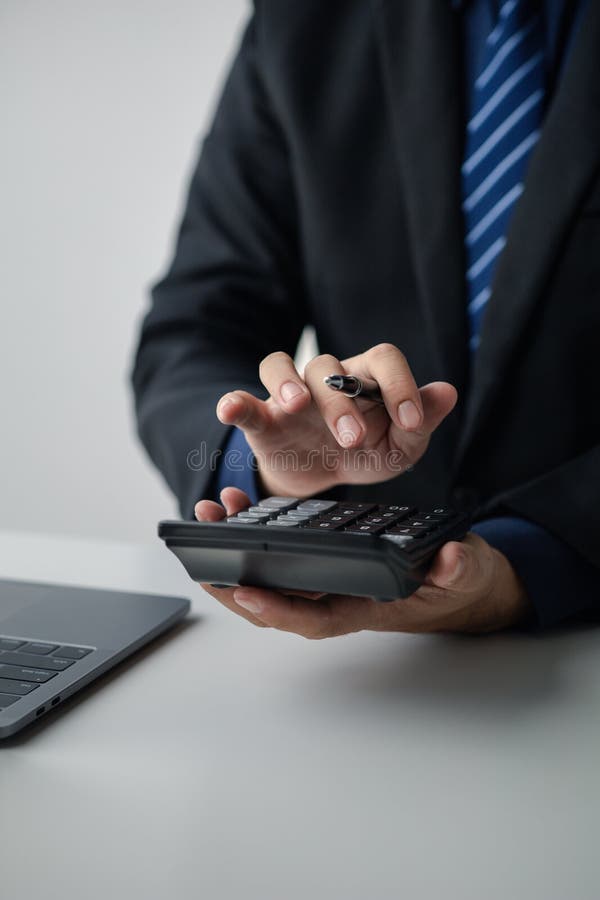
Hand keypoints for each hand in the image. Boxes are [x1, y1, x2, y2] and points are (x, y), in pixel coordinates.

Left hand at [195, 489, 531, 635]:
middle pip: (276, 603)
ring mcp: (330, 582)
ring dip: (235, 553)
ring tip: (212, 514)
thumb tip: (450, 559)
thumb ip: (458, 568)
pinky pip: (284, 557)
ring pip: (272, 578)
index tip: (245, 592)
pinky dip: (257, 534)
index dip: (278, 610)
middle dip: (232, 584)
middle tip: (198, 553)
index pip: (314, 617)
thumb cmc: (456, 582)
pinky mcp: (327, 561)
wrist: (458, 580)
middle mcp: (339, 598)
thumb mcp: (465, 573)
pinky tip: (241, 505)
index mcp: (365, 606)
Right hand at [215, 343, 456, 496]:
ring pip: (283, 367)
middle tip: (352, 440)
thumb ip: (422, 420)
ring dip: (289, 383)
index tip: (410, 422)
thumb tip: (447, 391)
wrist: (325, 477)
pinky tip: (230, 407)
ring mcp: (291, 396)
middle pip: (329, 365)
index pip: (383, 358)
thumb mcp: (401, 445)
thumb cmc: (365, 451)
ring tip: (297, 405)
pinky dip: (234, 401)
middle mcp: (327, 378)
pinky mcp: (263, 419)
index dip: (399, 384)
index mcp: (366, 379)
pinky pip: (244, 401)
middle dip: (342, 403)